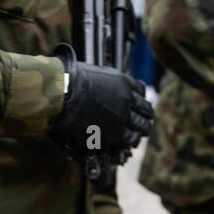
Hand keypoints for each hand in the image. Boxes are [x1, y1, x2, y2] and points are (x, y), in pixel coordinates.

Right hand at [50, 45, 152, 164]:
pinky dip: (133, 139)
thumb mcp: (93, 72)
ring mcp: (123, 114)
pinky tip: (134, 141)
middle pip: (144, 108)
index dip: (142, 97)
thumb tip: (99, 84)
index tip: (141, 101)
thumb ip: (103, 81)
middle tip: (148, 118)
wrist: (64, 94)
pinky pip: (130, 137)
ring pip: (141, 123)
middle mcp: (127, 97)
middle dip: (147, 114)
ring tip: (144, 132)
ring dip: (144, 128)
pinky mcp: (116, 130)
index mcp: (122, 81)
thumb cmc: (71, 81)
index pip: (140, 89)